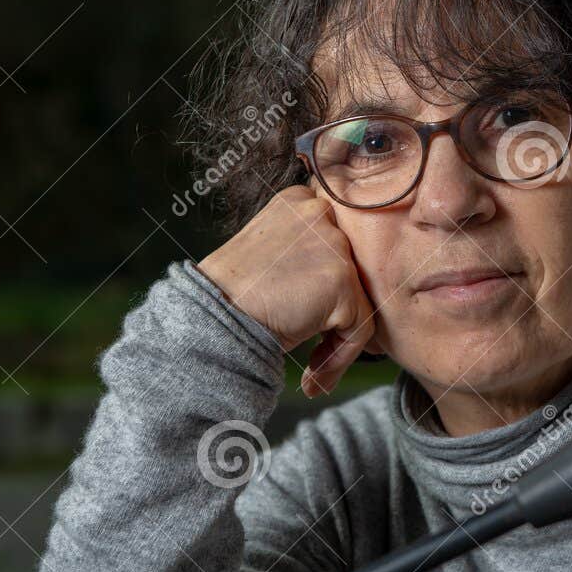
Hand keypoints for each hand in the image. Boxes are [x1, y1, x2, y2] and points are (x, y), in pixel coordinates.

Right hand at [198, 185, 376, 395]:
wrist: (211, 317)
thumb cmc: (231, 296)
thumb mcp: (270, 255)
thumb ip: (306, 256)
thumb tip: (336, 286)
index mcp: (299, 201)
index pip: (336, 244)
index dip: (327, 287)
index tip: (309, 317)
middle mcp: (319, 211)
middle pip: (353, 271)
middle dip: (338, 312)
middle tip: (315, 345)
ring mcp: (333, 243)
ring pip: (360, 299)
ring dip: (339, 338)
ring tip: (311, 363)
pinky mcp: (342, 277)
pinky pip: (360, 326)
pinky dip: (341, 354)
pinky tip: (312, 371)